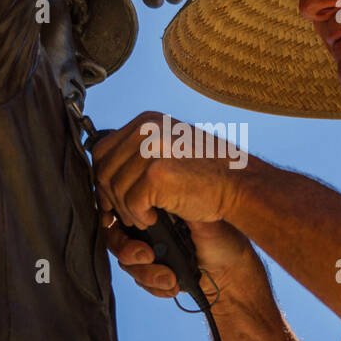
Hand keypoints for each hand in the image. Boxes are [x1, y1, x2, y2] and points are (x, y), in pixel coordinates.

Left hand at [91, 111, 243, 228]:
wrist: (238, 185)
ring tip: (144, 217)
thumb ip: (139, 153)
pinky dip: (140, 217)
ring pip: (115, 189)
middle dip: (110, 198)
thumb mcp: (170, 149)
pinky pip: (131, 203)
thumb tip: (104, 173)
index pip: (102, 150)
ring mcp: (151, 150)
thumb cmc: (206, 174)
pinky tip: (155, 218)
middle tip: (127, 214)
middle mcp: (146, 130)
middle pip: (104, 170)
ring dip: (127, 211)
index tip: (110, 198)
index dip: (102, 178)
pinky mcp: (157, 174)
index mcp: (146, 122)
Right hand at [103, 213, 256, 302]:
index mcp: (156, 207)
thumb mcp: (199, 215)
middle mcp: (148, 228)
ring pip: (126, 263)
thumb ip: (174, 203)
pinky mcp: (153, 273)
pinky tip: (174, 285)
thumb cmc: (221, 238)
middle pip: (116, 238)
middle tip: (148, 256)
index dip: (118, 219)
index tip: (132, 227)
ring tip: (170, 278)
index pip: (122, 208)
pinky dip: (155, 286)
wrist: (231, 272)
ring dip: (146, 273)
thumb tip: (149, 187)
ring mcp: (149, 251)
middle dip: (129, 251)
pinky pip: (140, 281)